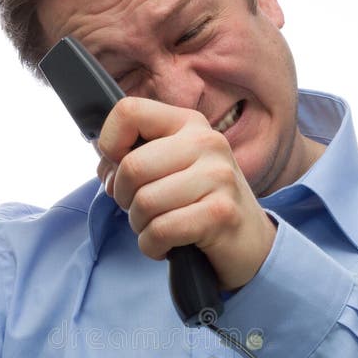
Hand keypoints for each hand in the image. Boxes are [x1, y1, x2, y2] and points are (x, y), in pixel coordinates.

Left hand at [97, 97, 276, 291]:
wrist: (250, 243)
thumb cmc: (201, 205)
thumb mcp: (171, 171)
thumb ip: (134, 160)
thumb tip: (107, 169)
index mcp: (189, 124)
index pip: (129, 111)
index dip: (110, 145)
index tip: (120, 170)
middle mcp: (207, 143)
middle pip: (132, 166)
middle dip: (124, 198)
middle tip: (142, 211)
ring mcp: (218, 177)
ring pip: (144, 202)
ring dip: (140, 226)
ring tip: (160, 228)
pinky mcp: (221, 213)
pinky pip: (161, 230)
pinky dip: (153, 246)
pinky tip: (167, 246)